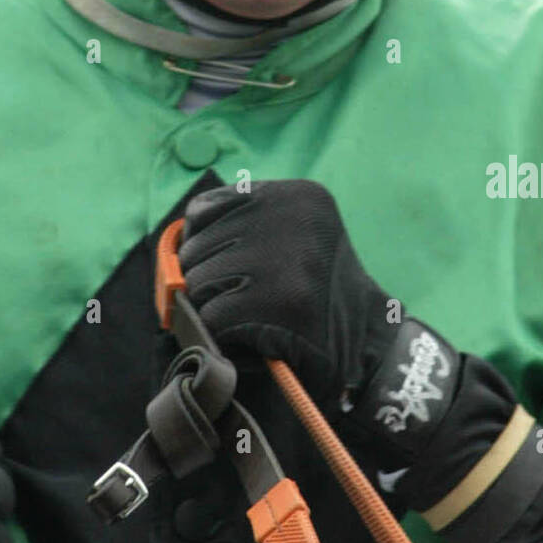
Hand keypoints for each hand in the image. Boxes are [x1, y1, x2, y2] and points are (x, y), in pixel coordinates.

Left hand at [179, 179, 391, 407]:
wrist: (367, 346)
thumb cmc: (314, 293)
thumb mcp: (289, 237)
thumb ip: (237, 226)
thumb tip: (174, 247)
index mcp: (298, 195)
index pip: (203, 210)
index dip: (203, 246)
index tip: (225, 268)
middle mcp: (294, 217)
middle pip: (198, 247)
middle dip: (206, 282)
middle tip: (243, 302)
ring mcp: (288, 259)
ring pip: (200, 283)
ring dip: (213, 310)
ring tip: (251, 317)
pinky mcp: (282, 302)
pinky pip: (213, 317)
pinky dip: (221, 335)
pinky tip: (252, 336)